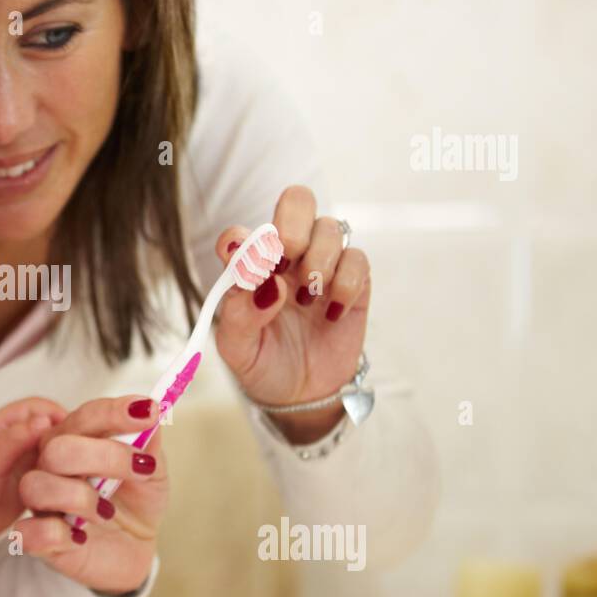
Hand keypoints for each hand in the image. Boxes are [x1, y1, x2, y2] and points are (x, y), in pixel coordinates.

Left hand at [0, 397, 66, 549]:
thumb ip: (12, 441)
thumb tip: (43, 421)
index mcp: (1, 426)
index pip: (36, 407)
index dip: (57, 415)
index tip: (73, 432)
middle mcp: (17, 440)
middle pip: (52, 428)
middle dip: (68, 438)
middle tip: (80, 457)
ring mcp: (27, 461)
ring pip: (58, 451)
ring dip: (69, 460)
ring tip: (77, 475)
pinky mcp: (35, 481)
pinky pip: (57, 473)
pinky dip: (66, 477)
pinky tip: (72, 488)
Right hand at [11, 395, 169, 594]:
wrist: (135, 545)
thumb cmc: (136, 500)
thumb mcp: (152, 468)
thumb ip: (148, 439)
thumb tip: (149, 409)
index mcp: (74, 439)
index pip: (85, 417)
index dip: (114, 413)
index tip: (149, 413)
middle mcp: (50, 466)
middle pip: (57, 448)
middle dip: (106, 456)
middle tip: (142, 469)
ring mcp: (42, 503)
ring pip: (37, 487)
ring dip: (81, 497)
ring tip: (108, 512)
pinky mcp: (37, 540)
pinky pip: (28, 533)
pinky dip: (57, 534)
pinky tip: (81, 537)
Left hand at [213, 185, 369, 440]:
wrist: (300, 395)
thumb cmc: (263, 362)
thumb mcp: (238, 348)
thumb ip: (240, 313)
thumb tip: (267, 283)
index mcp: (250, 266)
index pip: (240, 233)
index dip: (242, 241)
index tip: (247, 268)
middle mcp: (286, 257)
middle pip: (297, 201)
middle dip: (292, 226)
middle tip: (285, 262)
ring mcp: (322, 265)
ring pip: (330, 227)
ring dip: (319, 260)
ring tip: (307, 299)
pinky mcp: (354, 282)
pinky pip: (358, 259)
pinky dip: (346, 283)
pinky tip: (331, 313)